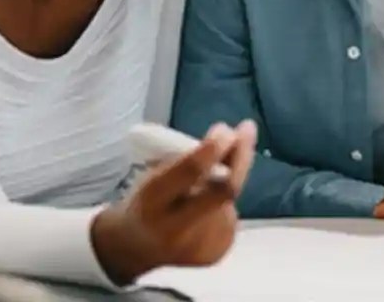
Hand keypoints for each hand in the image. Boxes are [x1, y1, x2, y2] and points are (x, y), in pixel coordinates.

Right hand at [91, 121, 257, 284]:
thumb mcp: (153, 176)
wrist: (135, 249)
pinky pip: (230, 216)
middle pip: (224, 190)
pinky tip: (206, 209)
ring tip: (207, 183)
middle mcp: (176, 229)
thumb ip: (187, 163)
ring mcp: (198, 246)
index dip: (213, 148)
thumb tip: (229, 141)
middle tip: (247, 129)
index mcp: (152, 202)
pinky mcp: (214, 254)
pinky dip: (223, 203)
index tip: (225, 128)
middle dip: (241, 156)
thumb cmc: (146, 201)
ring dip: (226, 181)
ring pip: (229, 201)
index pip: (190, 171)